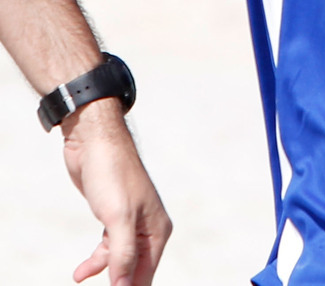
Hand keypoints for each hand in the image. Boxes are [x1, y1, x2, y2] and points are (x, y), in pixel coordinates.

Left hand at [61, 100, 170, 285]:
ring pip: (119, 260)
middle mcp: (148, 227)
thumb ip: (123, 254)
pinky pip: (108, 248)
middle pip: (134, 270)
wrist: (93, 141)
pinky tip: (81, 272)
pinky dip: (96, 260)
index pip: (145, 274)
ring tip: (80, 276)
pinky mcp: (113, 216)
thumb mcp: (118, 218)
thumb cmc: (111, 173)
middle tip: (97, 285)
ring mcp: (130, 221)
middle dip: (118, 282)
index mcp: (157, 229)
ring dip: (102, 271)